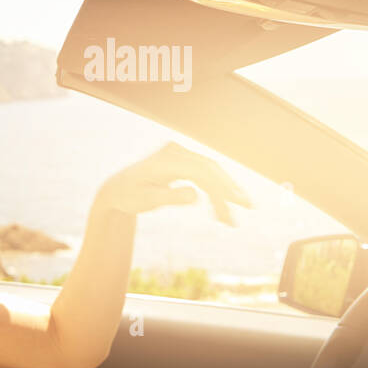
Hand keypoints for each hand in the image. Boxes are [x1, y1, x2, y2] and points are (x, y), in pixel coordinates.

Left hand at [96, 141, 252, 225]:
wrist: (117, 189)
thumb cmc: (128, 196)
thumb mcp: (145, 200)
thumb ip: (169, 196)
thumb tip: (195, 195)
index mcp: (166, 159)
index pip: (201, 171)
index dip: (221, 186)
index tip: (235, 203)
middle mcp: (175, 151)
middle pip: (210, 168)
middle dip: (230, 189)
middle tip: (249, 206)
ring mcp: (180, 154)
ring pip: (210, 172)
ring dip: (225, 192)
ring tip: (234, 217)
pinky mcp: (183, 161)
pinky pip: (204, 174)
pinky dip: (215, 190)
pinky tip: (222, 208)